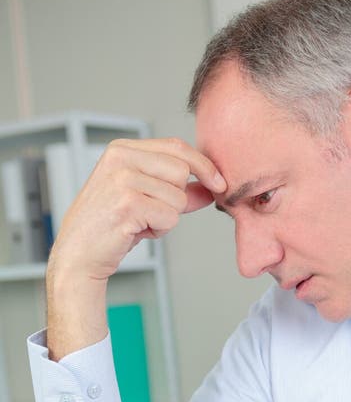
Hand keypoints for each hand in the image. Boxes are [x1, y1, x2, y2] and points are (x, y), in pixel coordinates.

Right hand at [46, 137, 225, 358]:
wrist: (79, 254)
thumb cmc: (109, 227)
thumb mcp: (144, 200)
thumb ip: (176, 190)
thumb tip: (211, 187)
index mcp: (122, 149)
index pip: (177, 147)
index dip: (204, 165)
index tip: (219, 183)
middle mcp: (121, 158)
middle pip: (182, 171)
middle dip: (178, 198)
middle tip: (152, 213)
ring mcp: (123, 179)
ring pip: (178, 197)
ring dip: (167, 218)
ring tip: (139, 223)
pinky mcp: (129, 203)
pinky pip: (170, 217)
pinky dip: (160, 230)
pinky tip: (136, 231)